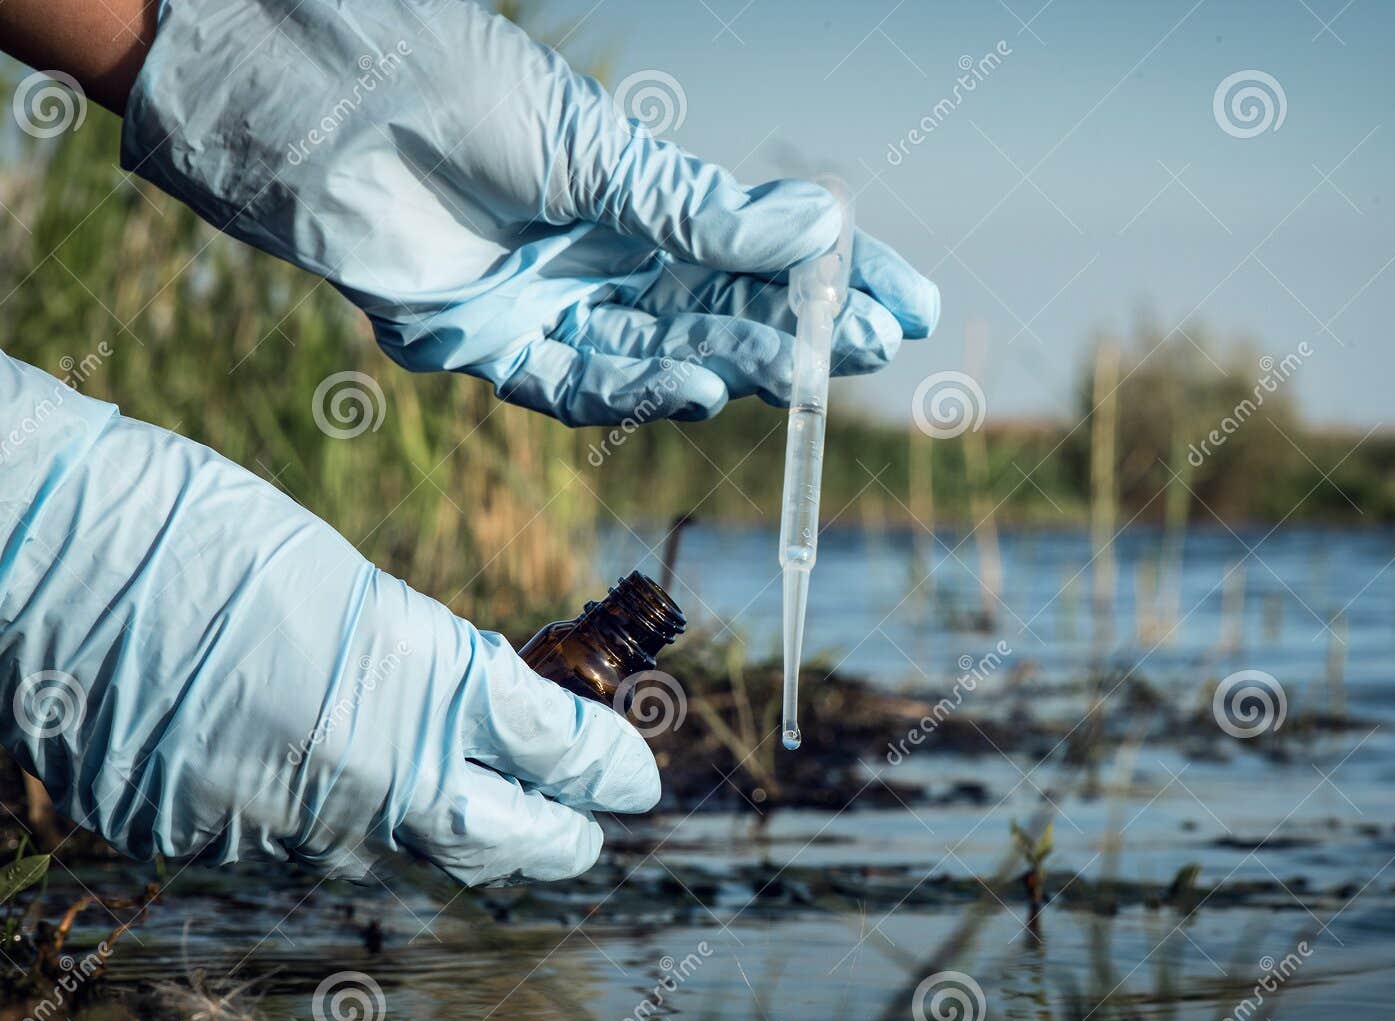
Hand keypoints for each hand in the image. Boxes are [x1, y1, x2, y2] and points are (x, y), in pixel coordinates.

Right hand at [0, 352, 657, 884]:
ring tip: (474, 813)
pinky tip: (322, 778)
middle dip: (560, 839)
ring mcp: (284, 828)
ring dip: (449, 837)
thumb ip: (426, 668)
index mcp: (426, 688)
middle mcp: (371, 780)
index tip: (638, 776)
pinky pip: (298, 848)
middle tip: (589, 828)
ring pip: (403, 857)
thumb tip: (474, 714)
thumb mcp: (354, 590)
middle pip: (507, 845)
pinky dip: (332, 820)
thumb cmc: (201, 530)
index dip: (612, 767)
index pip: (560, 753)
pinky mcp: (206, 845)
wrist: (40, 555)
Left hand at [119, 0, 939, 425]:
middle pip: (723, 308)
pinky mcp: (498, 348)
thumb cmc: (455, 93)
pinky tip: (705, 390)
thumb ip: (696, 211)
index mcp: (634, 191)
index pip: (757, 244)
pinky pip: (585, 387)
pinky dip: (644, 392)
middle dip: (802, 328)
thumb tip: (817, 232)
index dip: (833, 276)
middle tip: (874, 347)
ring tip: (808, 372)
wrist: (325, 108)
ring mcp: (554, 302)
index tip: (907, 302)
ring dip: (737, 364)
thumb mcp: (595, 152)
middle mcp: (603, 253)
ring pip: (667, 351)